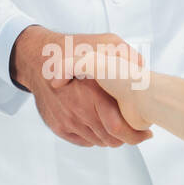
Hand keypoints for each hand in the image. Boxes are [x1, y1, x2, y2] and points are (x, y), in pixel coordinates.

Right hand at [11, 26, 152, 147]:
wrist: (37, 60)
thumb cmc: (71, 51)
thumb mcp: (102, 42)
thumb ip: (125, 53)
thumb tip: (142, 65)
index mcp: (92, 95)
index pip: (117, 128)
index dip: (136, 135)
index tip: (146, 133)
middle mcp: (78, 112)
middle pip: (110, 139)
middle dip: (127, 138)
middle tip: (136, 131)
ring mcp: (67, 122)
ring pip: (98, 142)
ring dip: (111, 137)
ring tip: (118, 126)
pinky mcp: (58, 127)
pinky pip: (83, 141)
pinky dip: (94, 137)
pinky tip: (99, 125)